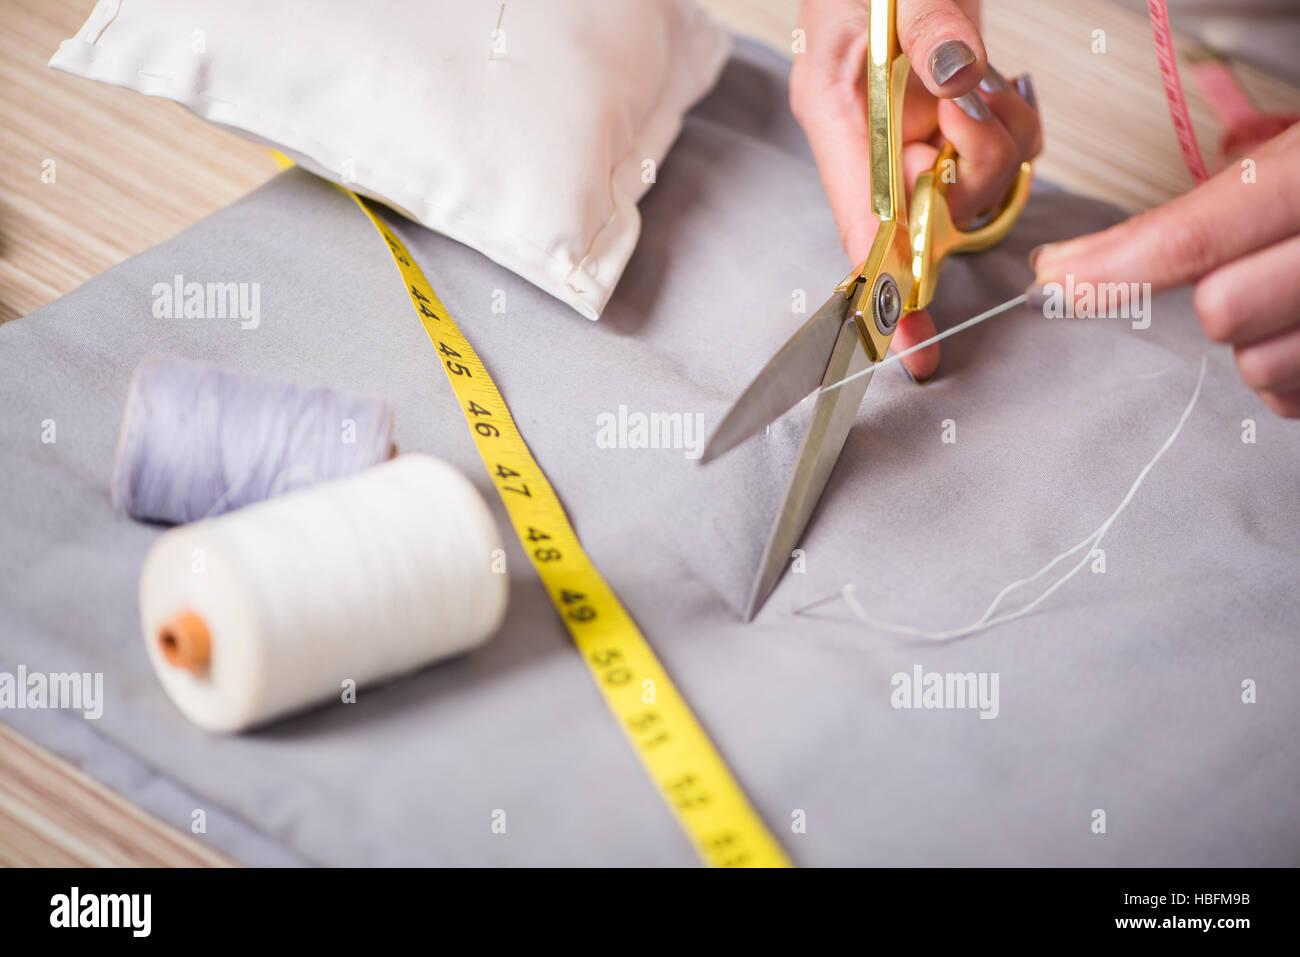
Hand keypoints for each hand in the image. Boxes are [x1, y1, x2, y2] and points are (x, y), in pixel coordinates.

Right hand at [790, 0, 1040, 379]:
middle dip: (973, 168)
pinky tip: (995, 83)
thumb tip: (955, 76)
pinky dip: (1013, 126)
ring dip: (1000, 141)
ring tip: (984, 78)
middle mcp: (870, 133)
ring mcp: (910, 125)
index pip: (859, 226)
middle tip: (973, 98)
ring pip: (970, 184)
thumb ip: (927, 23)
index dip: (888, 292)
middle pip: (930, 209)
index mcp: (836, 113)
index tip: (913, 344)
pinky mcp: (945, 109)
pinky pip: (995, 150)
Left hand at [1032, 122, 1299, 417]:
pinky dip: (1288, 373)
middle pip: (1222, 311)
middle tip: (1238, 273)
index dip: (1108, 268)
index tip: (1052, 278)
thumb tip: (1135, 219)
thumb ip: (1243, 174)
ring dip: (1256, 342)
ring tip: (1288, 300)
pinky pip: (1290, 399)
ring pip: (1260, 365)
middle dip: (1214, 300)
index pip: (1190, 239)